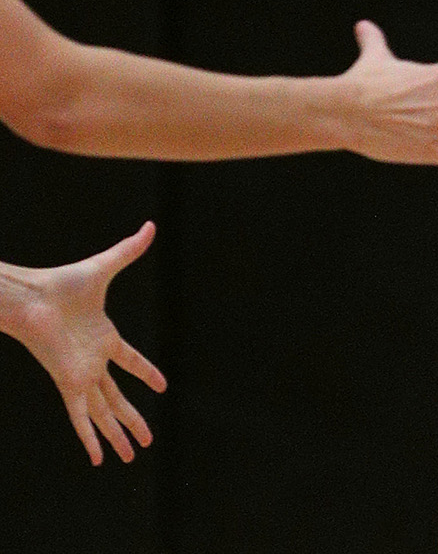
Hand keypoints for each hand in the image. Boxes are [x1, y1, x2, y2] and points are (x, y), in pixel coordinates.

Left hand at [5, 223, 167, 464]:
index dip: (146, 372)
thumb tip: (151, 225)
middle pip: (118, 398)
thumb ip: (129, 249)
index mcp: (103, 337)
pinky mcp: (69, 382)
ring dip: (118, 435)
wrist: (28, 298)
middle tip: (147, 441)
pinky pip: (82, 416)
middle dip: (133, 420)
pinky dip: (90, 437)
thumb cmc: (61, 283)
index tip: (162, 385)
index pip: (130, 360)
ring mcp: (81, 374)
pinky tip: (100, 458)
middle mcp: (93, 361)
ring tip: (130, 457)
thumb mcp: (104, 267)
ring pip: (104, 412)